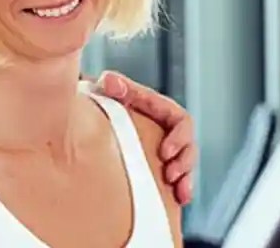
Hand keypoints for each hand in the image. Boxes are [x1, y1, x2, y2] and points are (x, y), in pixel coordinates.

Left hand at [95, 71, 195, 204]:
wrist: (92, 117)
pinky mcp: (159, 164)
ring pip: (185, 163)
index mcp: (161, 110)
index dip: (179, 137)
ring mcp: (165, 148)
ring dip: (185, 177)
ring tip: (179, 190)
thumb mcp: (112, 91)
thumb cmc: (106, 99)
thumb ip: (115, 86)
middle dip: (184, 162)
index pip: (180, 121)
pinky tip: (181, 199)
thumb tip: (110, 81)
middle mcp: (167, 129)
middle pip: (187, 145)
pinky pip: (177, 177)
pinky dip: (181, 188)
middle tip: (170, 175)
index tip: (165, 152)